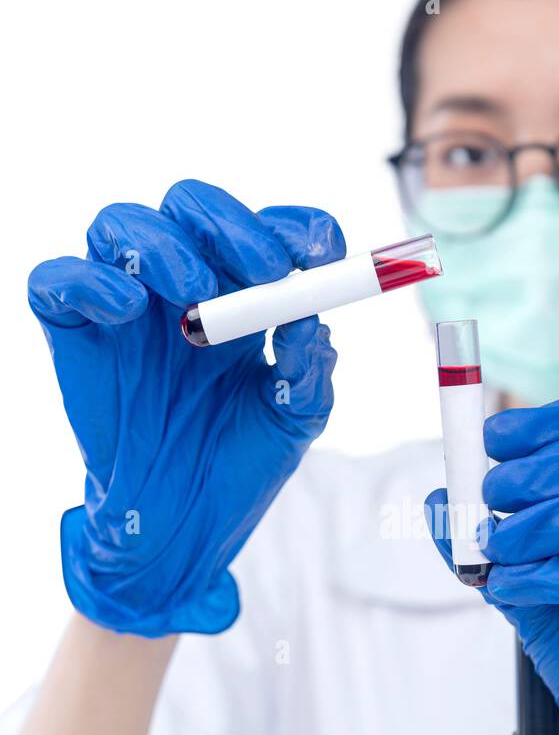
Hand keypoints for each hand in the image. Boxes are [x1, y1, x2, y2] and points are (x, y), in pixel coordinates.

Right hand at [29, 180, 343, 635]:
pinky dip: (90, 280)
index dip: (298, 228)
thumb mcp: (294, 416)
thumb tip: (311, 315)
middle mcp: (183, 285)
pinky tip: (128, 309)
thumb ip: (309, 364)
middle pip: (192, 206)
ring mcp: (125, 304)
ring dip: (163, 245)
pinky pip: (59, 279)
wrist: (183, 528)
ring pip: (121, 224)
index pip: (270, 230)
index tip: (324, 252)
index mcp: (245, 293)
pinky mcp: (73, 331)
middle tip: (264, 269)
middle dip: (231, 226)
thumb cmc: (238, 465)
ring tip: (197, 294)